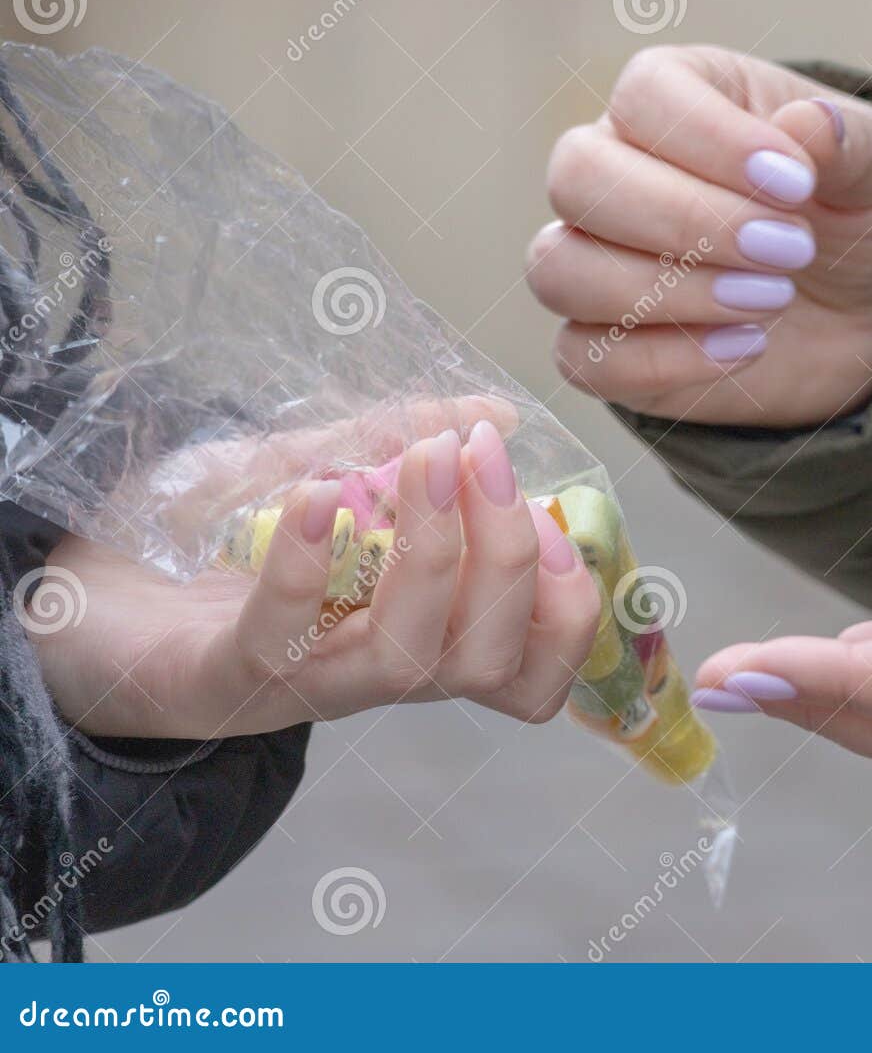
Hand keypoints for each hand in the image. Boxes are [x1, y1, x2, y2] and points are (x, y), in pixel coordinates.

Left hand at [30, 414, 600, 739]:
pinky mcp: (221, 677)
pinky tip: (319, 494)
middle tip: (479, 456)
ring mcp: (302, 682)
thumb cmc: (210, 542)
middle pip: (488, 661)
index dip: (568, 607)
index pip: (530, 670)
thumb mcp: (322, 468)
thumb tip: (499, 415)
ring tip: (424, 458)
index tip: (551, 514)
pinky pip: (281, 637)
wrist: (77, 592)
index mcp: (417, 636)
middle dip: (508, 554)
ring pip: (408, 658)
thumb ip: (404, 442)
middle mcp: (375, 674)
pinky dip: (309, 564)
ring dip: (434, 549)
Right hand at [531, 44, 871, 427]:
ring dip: (668, 292)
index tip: (799, 184)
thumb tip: (806, 125)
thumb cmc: (857, 216)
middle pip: (577, 177)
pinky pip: (582, 357)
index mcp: (675, 98)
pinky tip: (747, 348)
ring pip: (560, 268)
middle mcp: (616, 171)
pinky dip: (664, 361)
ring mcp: (598, 260)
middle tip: (790, 250)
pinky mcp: (605, 348)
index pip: (643, 95)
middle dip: (688, 221)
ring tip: (772, 301)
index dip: (712, 140)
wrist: (865, 313)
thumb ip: (849, 140)